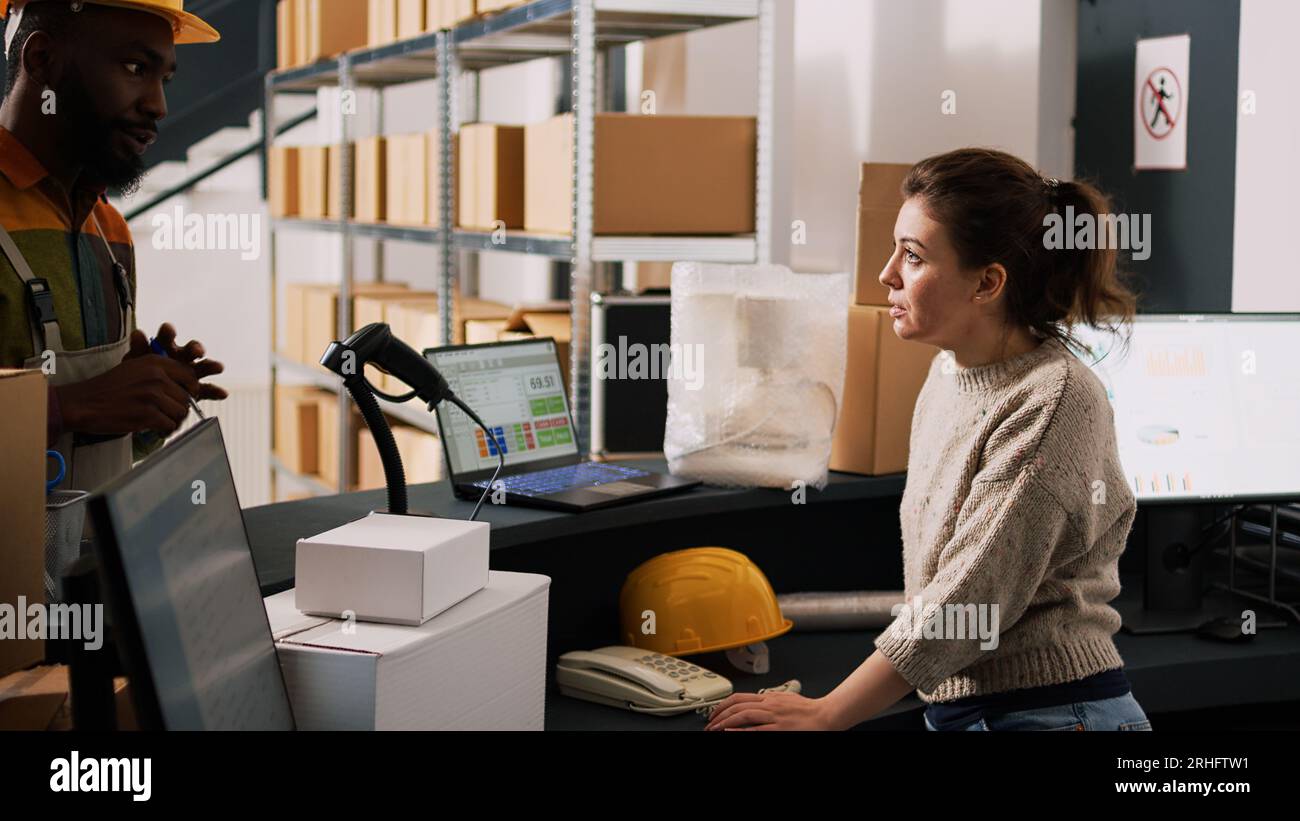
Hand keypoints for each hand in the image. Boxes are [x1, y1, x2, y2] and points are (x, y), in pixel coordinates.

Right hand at [55, 353, 201, 435]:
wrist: (83, 403)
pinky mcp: (147, 414)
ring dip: (173, 420)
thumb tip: (185, 384)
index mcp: (155, 362)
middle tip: (168, 414)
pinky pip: (170, 425)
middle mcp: (156, 376)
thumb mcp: (134, 368)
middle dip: (180, 408)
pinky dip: (165, 430)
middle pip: (187, 397)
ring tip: (160, 422)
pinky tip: (155, 429)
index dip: (190, 389)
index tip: (184, 397)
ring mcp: (152, 395)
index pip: (189, 375)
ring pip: (181, 412)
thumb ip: (159, 372)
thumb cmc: (108, 388)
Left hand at [144, 323, 228, 400]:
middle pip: (191, 349)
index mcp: (165, 347)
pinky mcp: (197, 389)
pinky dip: (215, 391)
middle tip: (197, 351)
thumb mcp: (137, 363)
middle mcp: (182, 357)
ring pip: (204, 366)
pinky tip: (222, 393)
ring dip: (211, 365)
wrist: (145, 398)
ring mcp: (191, 372)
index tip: (168, 330)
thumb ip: (139, 350)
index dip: (168, 332)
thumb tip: (138, 333)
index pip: (168, 337)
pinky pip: (208, 390)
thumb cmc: (141, 375)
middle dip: (195, 348)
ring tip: (218, 367)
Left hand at [704, 691, 831, 730]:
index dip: (722, 705)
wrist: (826, 715)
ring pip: (744, 715)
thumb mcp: (785, 699)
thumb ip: (769, 700)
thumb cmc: (808, 710)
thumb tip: (757, 701)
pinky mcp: (780, 729)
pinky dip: (742, 731)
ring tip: (715, 729)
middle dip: (719, 715)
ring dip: (725, 722)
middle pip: (737, 706)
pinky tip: (731, 732)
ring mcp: (774, 717)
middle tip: (710, 724)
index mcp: (769, 697)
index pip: (738, 697)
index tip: (714, 713)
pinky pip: (757, 729)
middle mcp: (769, 705)